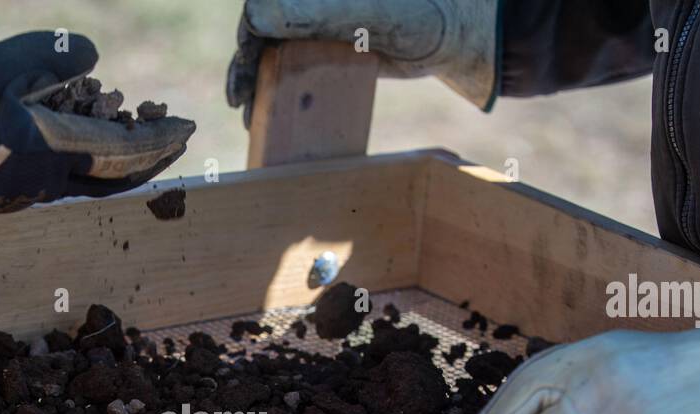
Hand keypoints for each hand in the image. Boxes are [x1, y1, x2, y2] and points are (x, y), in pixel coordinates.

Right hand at [0, 32, 195, 228]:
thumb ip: (52, 57)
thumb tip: (94, 60)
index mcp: (56, 155)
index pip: (127, 152)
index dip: (160, 139)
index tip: (187, 128)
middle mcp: (49, 181)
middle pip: (115, 172)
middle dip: (148, 152)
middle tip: (171, 133)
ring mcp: (27, 189)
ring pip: (87, 173)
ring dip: (116, 152)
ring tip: (130, 126)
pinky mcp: (5, 187)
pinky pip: (58, 171)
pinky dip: (80, 153)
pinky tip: (73, 131)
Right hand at [226, 0, 500, 125]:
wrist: (461, 34)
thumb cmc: (423, 12)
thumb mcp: (368, 11)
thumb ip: (313, 12)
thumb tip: (253, 19)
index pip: (264, 4)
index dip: (247, 34)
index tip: (243, 65)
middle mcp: (313, 2)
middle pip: (262, 31)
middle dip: (246, 66)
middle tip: (239, 101)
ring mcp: (321, 26)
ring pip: (274, 54)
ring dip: (257, 84)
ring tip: (249, 116)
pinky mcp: (332, 52)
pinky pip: (296, 70)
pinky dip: (281, 92)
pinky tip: (270, 116)